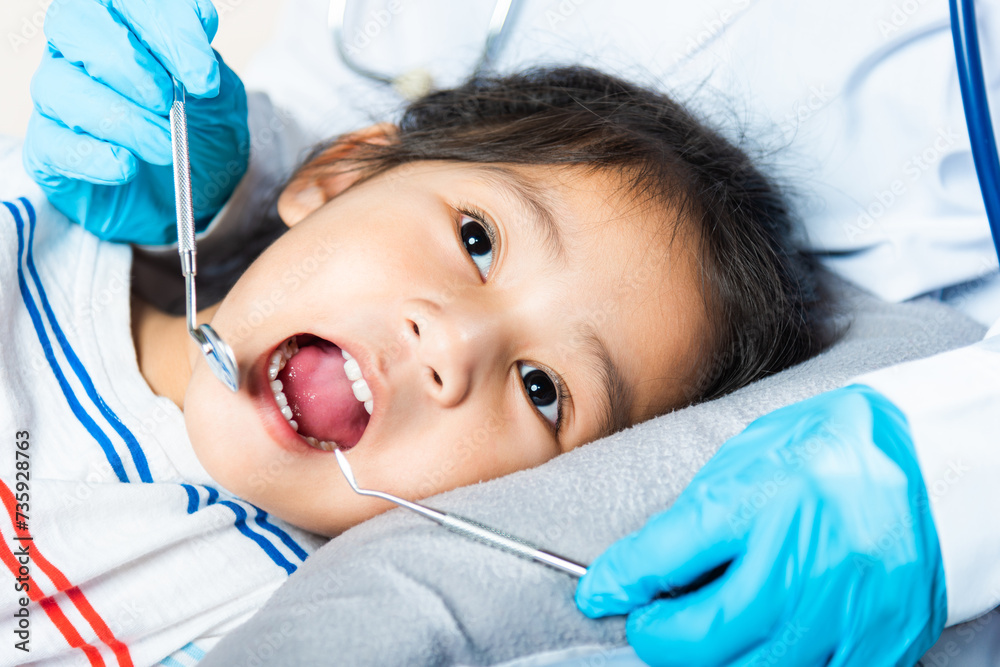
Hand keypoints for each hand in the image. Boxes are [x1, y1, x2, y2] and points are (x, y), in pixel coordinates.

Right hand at [22, 0, 248, 244]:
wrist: (195, 191)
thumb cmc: (202, 132)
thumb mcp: (220, 98)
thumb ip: (208, 68)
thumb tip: (194, 41)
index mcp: (125, 23)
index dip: (166, 29)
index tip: (204, 78)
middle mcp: (81, 49)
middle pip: (74, 24)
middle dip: (129, 65)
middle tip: (168, 103)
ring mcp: (60, 96)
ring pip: (59, 86)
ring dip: (120, 119)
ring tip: (165, 147)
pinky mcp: (50, 149)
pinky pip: (51, 143)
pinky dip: (91, 156)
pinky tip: (125, 166)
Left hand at [575, 384, 946, 665]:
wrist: (934, 461)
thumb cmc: (832, 446)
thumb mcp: (753, 454)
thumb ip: (703, 511)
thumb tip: (655, 559)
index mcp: (760, 500)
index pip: (661, 556)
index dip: (618, 581)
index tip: (599, 592)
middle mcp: (800, 564)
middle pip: (699, 636)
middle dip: (655, 634)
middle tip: (646, 619)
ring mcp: (842, 614)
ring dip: (708, 657)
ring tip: (698, 630)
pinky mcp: (877, 645)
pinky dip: (770, 663)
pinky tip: (760, 638)